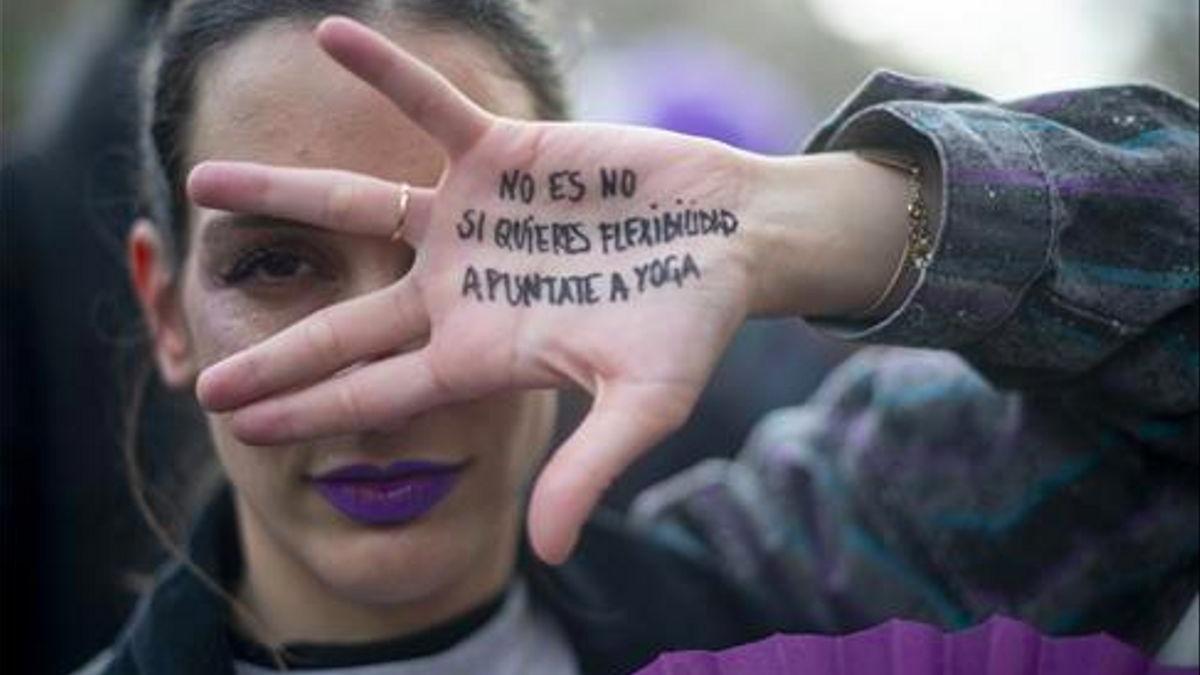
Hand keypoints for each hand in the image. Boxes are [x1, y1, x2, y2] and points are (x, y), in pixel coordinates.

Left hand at [189, 17, 759, 562]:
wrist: (729, 238)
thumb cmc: (690, 325)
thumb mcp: (644, 406)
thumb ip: (587, 469)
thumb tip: (546, 552)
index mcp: (481, 352)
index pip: (376, 390)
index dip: (308, 408)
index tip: (238, 424)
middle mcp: (460, 288)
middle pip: (347, 321)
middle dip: (276, 349)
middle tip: (205, 372)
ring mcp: (471, 220)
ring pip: (355, 206)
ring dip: (281, 192)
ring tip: (200, 183)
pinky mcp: (500, 156)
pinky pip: (429, 107)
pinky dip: (386, 74)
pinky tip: (330, 34)